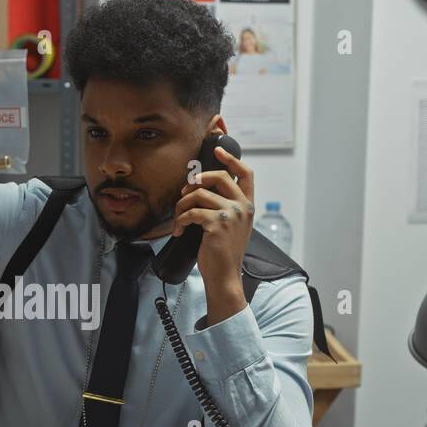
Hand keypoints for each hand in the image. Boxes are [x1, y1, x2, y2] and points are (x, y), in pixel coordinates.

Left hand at [173, 145, 255, 323]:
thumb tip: (199, 189)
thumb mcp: (230, 227)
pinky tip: (180, 231)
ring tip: (179, 219)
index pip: (246, 173)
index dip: (232, 158)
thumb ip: (224, 207)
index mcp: (247, 206)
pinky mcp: (218, 224)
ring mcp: (231, 215)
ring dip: (182, 205)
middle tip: (184, 192)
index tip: (218, 149)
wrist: (224, 276)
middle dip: (196, 180)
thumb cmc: (222, 253)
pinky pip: (191, 212)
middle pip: (219, 176)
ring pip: (199, 194)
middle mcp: (243, 207)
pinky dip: (180, 221)